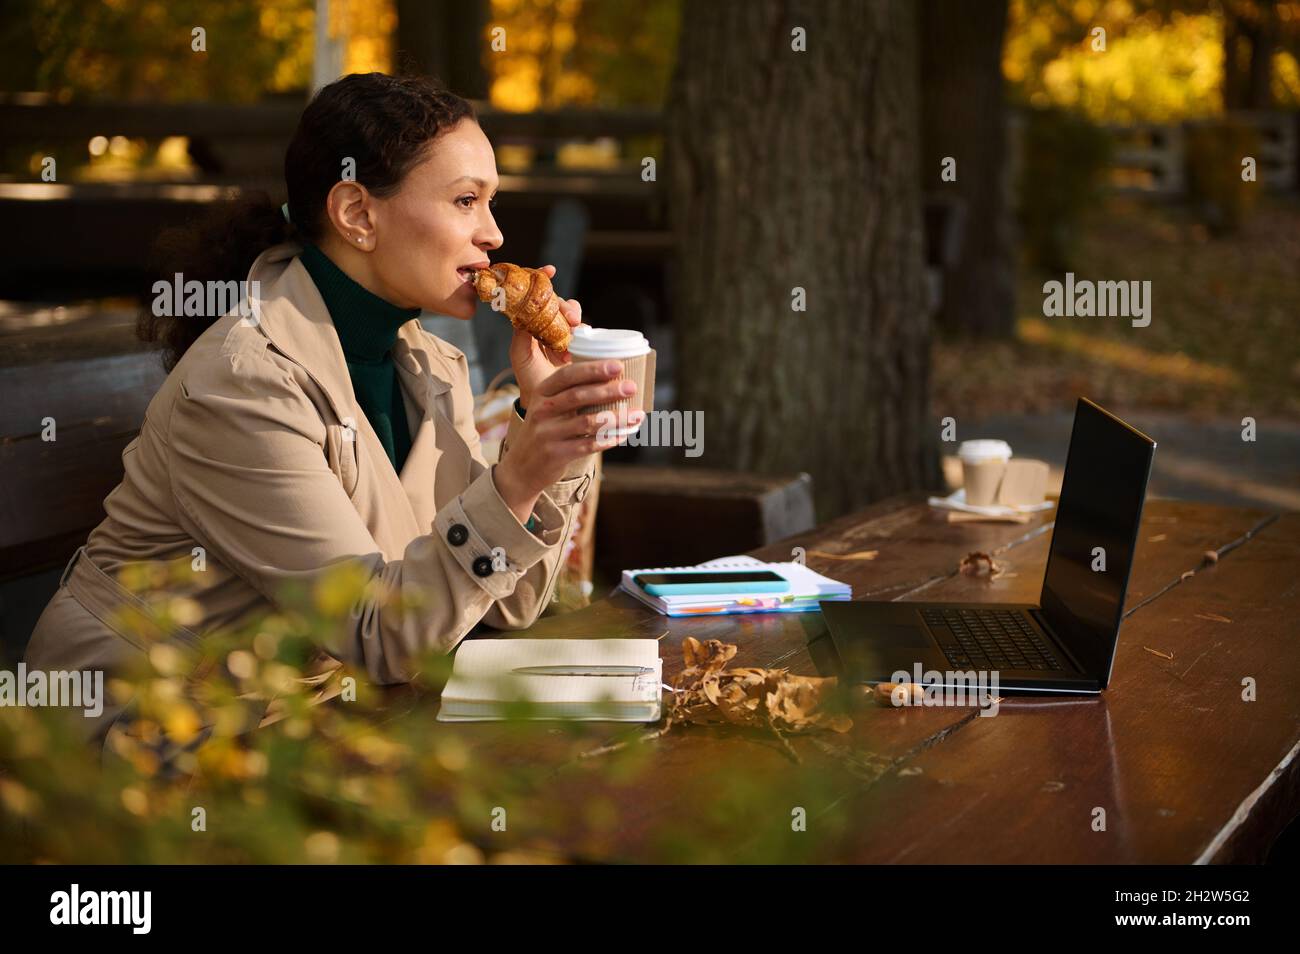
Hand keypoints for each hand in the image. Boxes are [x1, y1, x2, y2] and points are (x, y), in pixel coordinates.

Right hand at [493, 359, 642, 521]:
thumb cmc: (544, 431)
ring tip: (638, 414)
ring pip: (588, 422)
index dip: (593, 369)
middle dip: (608, 390)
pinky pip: (588, 445)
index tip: (618, 366)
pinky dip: (609, 439)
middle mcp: (542, 410)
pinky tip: (624, 435)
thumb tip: (612, 380)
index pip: (567, 375)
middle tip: (631, 387)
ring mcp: (548, 433)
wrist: (521, 468)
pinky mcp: (556, 454)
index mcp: (541, 393)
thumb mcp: (547, 408)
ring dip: (616, 417)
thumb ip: (569, 394)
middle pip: (579, 396)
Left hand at [508, 264, 582, 410]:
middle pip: (560, 302)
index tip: (550, 270)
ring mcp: (567, 334)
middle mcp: (551, 324)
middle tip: (570, 317)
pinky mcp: (582, 346)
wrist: (547, 402)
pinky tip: (581, 338)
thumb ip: (521, 333)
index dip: (543, 279)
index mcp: (534, 323)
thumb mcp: (520, 354)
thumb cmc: (529, 377)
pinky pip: (587, 332)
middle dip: (565, 304)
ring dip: (576, 316)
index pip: (538, 296)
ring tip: (576, 327)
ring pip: (574, 314)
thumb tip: (522, 314)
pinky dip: (585, 331)